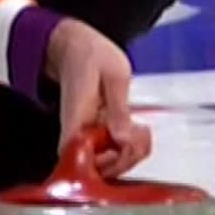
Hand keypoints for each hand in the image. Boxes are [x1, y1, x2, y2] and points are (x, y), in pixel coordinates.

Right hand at [44, 17, 152, 177]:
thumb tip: (123, 140)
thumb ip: (119, 109)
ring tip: (141, 133)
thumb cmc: (91, 55)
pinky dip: (126, 147)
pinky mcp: (93, 132)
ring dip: (129, 154)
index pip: (87, 159)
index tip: (130, 144)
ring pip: (106, 162)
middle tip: (141, 137)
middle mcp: (77, 132)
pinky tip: (137, 132)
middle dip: (125, 159)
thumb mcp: (115, 75)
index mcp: (78, 119)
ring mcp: (84, 134)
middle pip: (98, 168)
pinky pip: (108, 149)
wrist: (73, 46)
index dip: (112, 161)